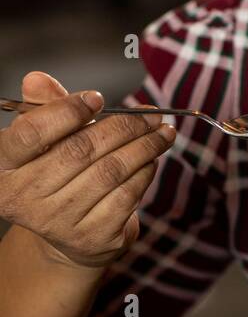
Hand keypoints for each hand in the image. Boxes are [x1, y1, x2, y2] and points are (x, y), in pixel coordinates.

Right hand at [0, 70, 175, 269]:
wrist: (69, 234)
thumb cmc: (57, 175)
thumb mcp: (46, 141)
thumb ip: (45, 108)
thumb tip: (37, 79)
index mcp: (4, 167)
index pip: (31, 133)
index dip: (66, 111)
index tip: (98, 98)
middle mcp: (23, 198)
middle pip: (80, 150)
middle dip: (124, 126)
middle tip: (152, 113)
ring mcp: (56, 221)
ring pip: (110, 171)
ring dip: (144, 146)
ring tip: (162, 131)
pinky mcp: (91, 237)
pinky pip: (126, 195)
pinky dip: (145, 172)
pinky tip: (152, 160)